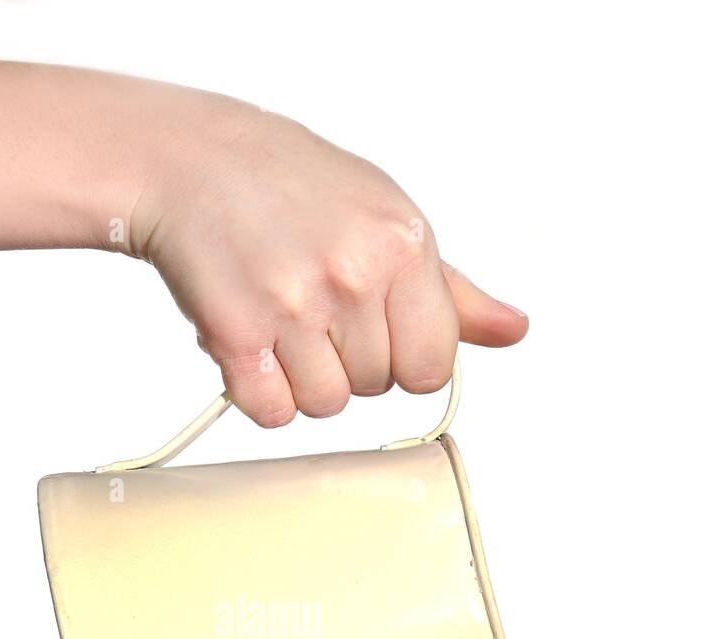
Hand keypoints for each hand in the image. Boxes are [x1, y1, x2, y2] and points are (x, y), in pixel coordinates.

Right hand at [129, 99, 527, 426]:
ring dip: (302, 380)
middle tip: (313, 306)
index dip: (403, 358)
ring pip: (326, 406)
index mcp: (403, 245)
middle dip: (348, 361)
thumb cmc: (289, 186)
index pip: (432, 366)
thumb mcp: (388, 217)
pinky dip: (260, 393)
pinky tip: (252, 343)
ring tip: (282, 323)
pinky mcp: (237, 334)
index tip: (374, 328)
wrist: (191, 162)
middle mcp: (354, 275)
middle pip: (377, 388)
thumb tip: (512, 331)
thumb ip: (452, 291)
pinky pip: (272, 412)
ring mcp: (295, 306)